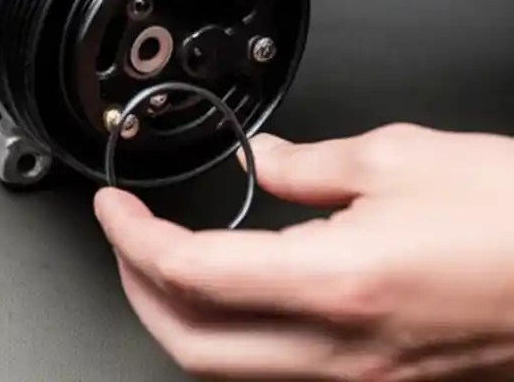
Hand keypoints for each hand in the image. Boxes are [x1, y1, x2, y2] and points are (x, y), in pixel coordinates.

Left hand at [94, 125, 513, 380]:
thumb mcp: (404, 158)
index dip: (131, 238)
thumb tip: (265, 162)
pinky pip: (280, 372)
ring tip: (166, 264)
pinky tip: (241, 292)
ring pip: (229, 368)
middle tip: (125, 238)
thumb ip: (311, 164)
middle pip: (188, 344)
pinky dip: (236, 335)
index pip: (188, 273)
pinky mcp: (386, 381)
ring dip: (180, 318)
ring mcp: (363, 378)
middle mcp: (342, 349)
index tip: (114, 207)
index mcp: (336, 284)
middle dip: (136, 289)